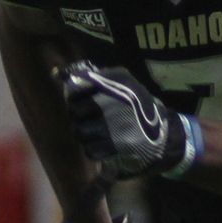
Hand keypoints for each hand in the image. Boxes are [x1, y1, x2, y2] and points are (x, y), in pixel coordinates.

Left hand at [58, 62, 200, 180]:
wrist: (165, 135)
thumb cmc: (138, 106)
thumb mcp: (122, 82)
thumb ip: (92, 75)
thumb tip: (56, 73)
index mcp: (115, 82)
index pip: (77, 89)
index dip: (75, 98)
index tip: (81, 102)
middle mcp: (112, 101)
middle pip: (75, 112)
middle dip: (78, 117)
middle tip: (89, 120)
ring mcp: (113, 124)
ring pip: (80, 132)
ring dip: (84, 134)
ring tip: (97, 133)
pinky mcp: (115, 145)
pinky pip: (89, 150)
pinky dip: (93, 150)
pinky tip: (103, 145)